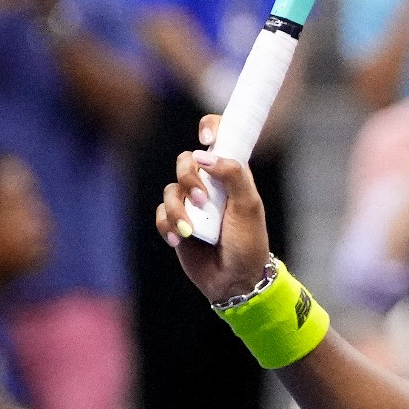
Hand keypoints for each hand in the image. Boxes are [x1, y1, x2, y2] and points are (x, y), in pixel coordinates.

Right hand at [156, 114, 273, 305]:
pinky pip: (160, 214)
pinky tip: (178, 239)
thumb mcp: (249, 206)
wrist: (235, 279)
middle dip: (189, 178)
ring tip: (190, 230)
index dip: (210, 129)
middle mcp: (209, 185)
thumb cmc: (248, 242)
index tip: (207, 140)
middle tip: (201, 200)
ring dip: (177, 209)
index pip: (219, 139)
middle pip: (186, 161)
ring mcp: (191, 204)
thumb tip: (205, 155)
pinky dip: (167, 225)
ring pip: (170, 189)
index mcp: (231, 174)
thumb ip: (234, 175)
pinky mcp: (177, 223)